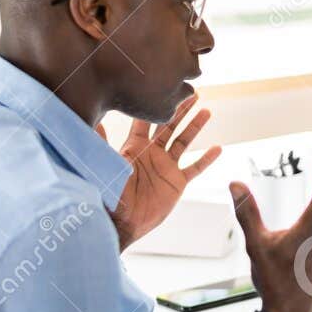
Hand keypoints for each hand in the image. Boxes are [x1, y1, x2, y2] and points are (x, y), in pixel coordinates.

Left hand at [99, 94, 220, 250]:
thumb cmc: (109, 197)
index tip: (160, 87)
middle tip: (190, 92)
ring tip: (206, 111)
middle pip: (169, 126)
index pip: (145, 121)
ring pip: (184, 142)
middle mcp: (152, 154)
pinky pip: (195, 168)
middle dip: (180, 109)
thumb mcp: (104, 168)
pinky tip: (218, 149)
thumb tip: (93, 123)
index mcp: (134, 147)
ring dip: (195, 127)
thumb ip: (101, 145)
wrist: (123, 224)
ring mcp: (166, 168)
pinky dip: (207, 159)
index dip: (153, 105)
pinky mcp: (177, 183)